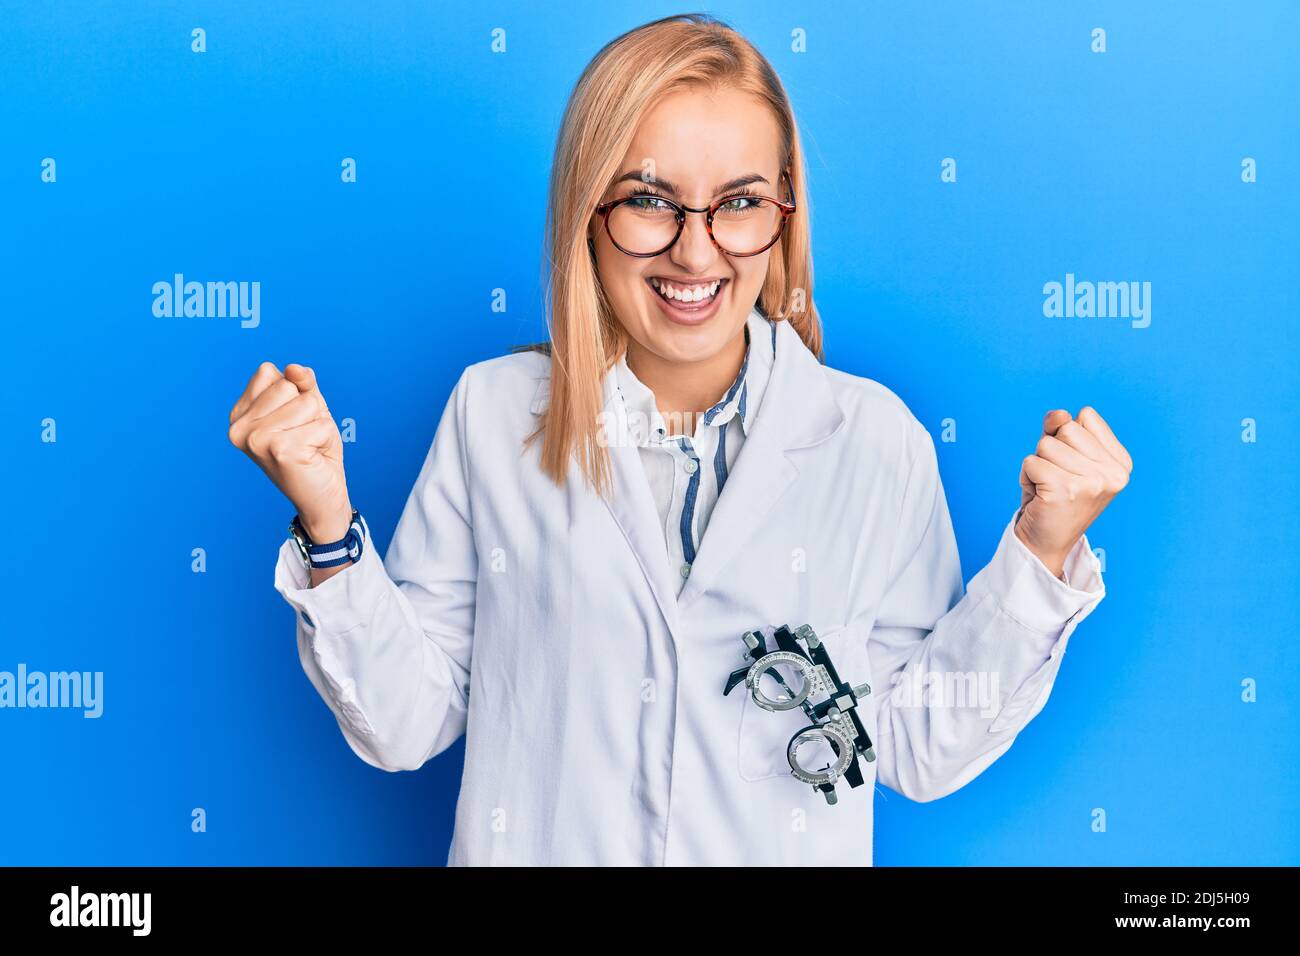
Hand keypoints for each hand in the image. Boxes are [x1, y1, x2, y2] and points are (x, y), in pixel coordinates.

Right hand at [228, 362, 351, 541]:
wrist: (322, 497)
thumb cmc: (314, 450)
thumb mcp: (309, 408)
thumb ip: (302, 383)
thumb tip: (294, 369)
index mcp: (238, 414)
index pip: (269, 372)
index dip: (293, 392)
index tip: (292, 422)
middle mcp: (239, 427)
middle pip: (288, 385)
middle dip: (308, 408)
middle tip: (304, 437)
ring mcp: (255, 439)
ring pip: (306, 402)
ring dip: (318, 423)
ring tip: (309, 446)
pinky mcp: (280, 450)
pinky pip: (320, 424)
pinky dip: (326, 438)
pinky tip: (312, 456)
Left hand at [1014, 407, 1131, 578]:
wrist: (1044, 541)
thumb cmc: (1053, 495)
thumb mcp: (1061, 455)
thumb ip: (1060, 428)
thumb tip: (1058, 414)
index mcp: (1121, 462)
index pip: (1085, 416)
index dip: (1066, 437)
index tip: (1070, 467)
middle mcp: (1114, 473)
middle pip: (1066, 428)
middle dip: (1050, 451)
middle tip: (1055, 480)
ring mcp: (1093, 483)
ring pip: (1046, 444)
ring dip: (1037, 465)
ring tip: (1047, 489)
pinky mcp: (1066, 490)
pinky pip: (1031, 462)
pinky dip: (1026, 477)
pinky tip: (1039, 497)